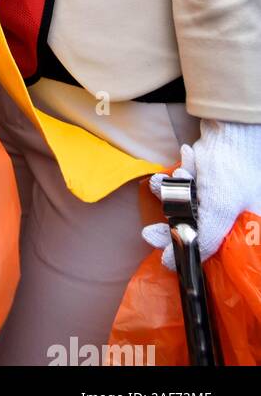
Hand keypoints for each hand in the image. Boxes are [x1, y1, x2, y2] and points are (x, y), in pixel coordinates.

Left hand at [141, 122, 260, 268]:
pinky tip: (185, 163)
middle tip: (149, 234)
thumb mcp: (217, 211)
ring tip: (180, 176)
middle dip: (171, 225)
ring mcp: (219, 200)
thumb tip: (173, 264)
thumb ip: (199, 240)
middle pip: (195, 233)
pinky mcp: (206, 183)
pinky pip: (185, 188)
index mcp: (245, 231)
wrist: (228, 132)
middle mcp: (233, 219)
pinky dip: (180, 178)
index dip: (189, 254)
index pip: (215, 256)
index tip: (165, 255)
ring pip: (185, 209)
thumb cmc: (231, 173)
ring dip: (174, 193)